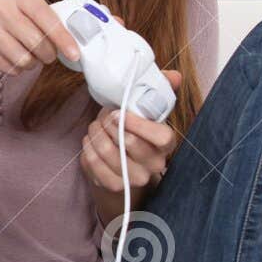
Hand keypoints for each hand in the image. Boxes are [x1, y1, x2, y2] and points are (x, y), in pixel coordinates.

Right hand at [0, 0, 79, 74]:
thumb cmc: (7, 24)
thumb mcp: (25, 13)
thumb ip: (48, 20)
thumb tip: (76, 42)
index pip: (48, 19)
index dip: (63, 39)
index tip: (75, 55)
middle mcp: (1, 7)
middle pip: (37, 43)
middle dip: (47, 56)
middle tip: (46, 56)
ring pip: (23, 59)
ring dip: (31, 64)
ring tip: (26, 57)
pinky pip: (8, 68)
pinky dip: (15, 70)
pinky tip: (10, 60)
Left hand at [79, 70, 182, 191]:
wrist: (123, 170)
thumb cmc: (135, 135)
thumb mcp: (148, 114)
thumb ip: (160, 91)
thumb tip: (174, 75)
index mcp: (166, 145)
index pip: (162, 137)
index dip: (139, 124)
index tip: (120, 113)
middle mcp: (154, 164)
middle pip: (131, 144)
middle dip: (111, 125)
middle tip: (104, 117)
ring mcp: (134, 178)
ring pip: (109, 153)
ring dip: (96, 134)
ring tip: (95, 126)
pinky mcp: (114, 185)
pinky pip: (94, 164)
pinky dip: (87, 148)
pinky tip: (90, 140)